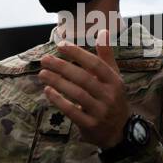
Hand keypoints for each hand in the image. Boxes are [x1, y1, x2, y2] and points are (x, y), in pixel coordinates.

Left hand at [38, 29, 129, 148]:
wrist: (120, 131)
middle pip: (84, 78)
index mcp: (114, 81)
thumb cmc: (112, 98)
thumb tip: (102, 31)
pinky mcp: (90, 125)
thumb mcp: (113, 77)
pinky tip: (47, 91)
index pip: (96, 64)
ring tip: (42, 74)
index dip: (77, 53)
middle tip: (45, 59)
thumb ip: (106, 56)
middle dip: (62, 67)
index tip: (60, 45)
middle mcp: (109, 95)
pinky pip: (72, 111)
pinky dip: (59, 100)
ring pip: (77, 94)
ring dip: (58, 82)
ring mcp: (100, 111)